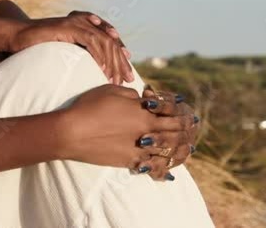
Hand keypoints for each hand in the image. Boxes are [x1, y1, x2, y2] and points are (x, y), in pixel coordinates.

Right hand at [10, 11, 132, 83]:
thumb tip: (91, 70)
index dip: (121, 55)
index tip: (128, 72)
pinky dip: (99, 57)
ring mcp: (76, 23)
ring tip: (116, 80)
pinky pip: (91, 41)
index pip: (110, 39)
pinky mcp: (69, 27)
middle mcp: (83, 22)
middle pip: (111, 41)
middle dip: (122, 61)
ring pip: (104, 41)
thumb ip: (76, 53)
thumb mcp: (61, 50)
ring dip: (113, 62)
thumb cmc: (36, 46)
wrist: (17, 36)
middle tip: (129, 79)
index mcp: (83, 25)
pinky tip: (103, 71)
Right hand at [57, 85, 195, 174]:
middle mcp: (146, 133)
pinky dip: (162, 172)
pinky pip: (151, 168)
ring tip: (188, 152)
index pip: (171, 113)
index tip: (187, 112)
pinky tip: (168, 175)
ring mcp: (138, 149)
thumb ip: (132, 95)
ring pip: (167, 153)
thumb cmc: (89, 107)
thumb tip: (142, 99)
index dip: (181, 112)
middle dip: (186, 131)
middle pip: (174, 133)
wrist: (72, 132)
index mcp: (144, 114)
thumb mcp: (111, 91)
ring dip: (180, 152)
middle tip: (193, 130)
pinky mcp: (128, 161)